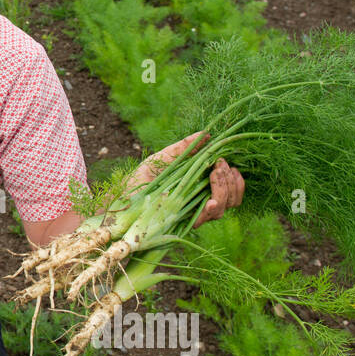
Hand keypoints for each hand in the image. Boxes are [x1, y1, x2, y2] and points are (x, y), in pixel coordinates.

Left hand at [126, 130, 244, 228]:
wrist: (120, 195)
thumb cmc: (141, 176)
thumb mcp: (164, 157)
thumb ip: (186, 147)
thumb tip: (207, 134)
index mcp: (200, 186)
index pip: (231, 187)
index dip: (235, 178)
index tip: (223, 161)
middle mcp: (199, 201)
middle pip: (232, 199)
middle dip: (230, 181)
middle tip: (217, 167)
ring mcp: (192, 212)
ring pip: (222, 209)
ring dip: (223, 192)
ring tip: (213, 176)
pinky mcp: (182, 222)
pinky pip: (206, 219)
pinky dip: (212, 208)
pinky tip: (209, 200)